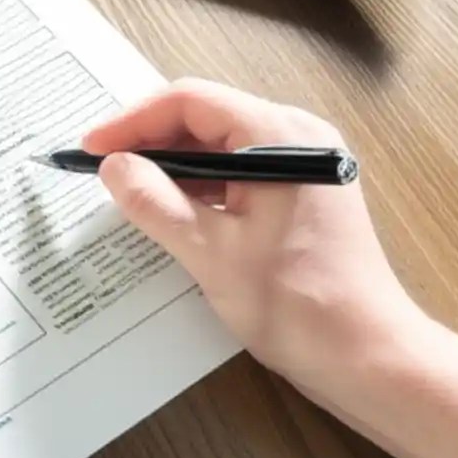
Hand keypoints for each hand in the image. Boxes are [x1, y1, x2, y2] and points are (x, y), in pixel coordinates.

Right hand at [82, 78, 417, 395]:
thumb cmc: (295, 304)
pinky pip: (236, 169)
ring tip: (125, 189)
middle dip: (148, 139)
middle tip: (101, 168)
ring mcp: (303, 162)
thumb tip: (112, 167)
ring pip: (219, 143)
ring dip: (171, 163)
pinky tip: (168, 208)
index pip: (190, 101)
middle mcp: (296, 136)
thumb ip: (155, 203)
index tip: (90, 149)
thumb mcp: (211, 253)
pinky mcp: (301, 191)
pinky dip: (198, 183)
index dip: (132, 121)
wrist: (367, 356)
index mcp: (279, 136)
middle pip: (204, 116)